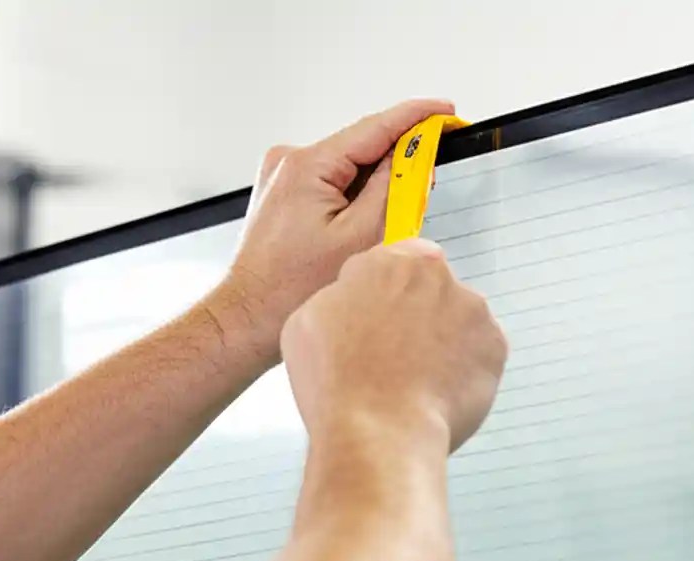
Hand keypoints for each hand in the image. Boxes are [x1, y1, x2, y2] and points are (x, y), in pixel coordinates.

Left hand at [214, 98, 455, 362]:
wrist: (249, 315)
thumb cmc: (292, 288)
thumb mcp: (360, 236)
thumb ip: (392, 187)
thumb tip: (413, 155)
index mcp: (306, 165)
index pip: (374, 127)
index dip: (415, 117)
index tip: (444, 112)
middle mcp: (288, 161)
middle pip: (361, 147)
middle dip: (398, 162)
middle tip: (425, 186)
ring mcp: (282, 176)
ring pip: (347, 167)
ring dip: (374, 185)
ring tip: (384, 223)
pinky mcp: (283, 193)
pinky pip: (330, 182)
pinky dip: (353, 197)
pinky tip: (360, 225)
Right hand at [281, 240, 507, 451]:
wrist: (378, 433)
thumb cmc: (336, 377)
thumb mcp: (307, 318)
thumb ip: (341, 295)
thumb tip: (355, 301)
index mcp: (395, 259)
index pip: (394, 260)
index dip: (379, 291)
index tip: (370, 316)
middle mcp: (442, 277)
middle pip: (428, 290)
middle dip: (412, 315)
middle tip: (385, 354)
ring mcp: (475, 314)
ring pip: (454, 321)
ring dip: (438, 342)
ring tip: (408, 382)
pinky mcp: (495, 351)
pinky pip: (475, 354)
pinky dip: (460, 370)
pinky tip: (431, 394)